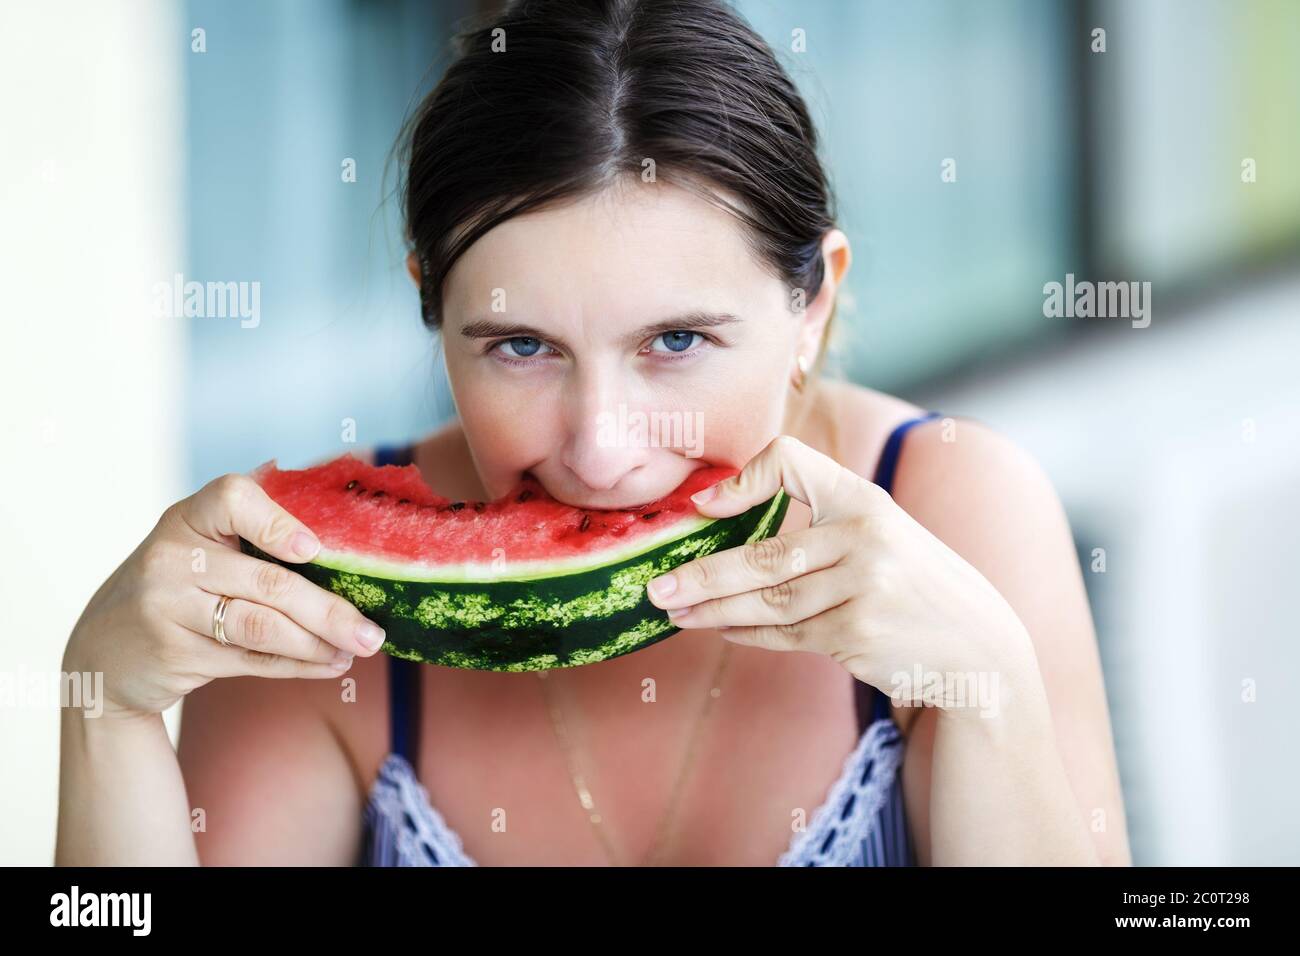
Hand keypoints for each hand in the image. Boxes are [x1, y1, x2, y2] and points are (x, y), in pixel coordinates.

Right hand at [64, 472, 388, 719]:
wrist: (103, 650)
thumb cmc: (180, 584)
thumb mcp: (200, 544)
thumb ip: (254, 531)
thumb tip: (349, 524)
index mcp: (188, 517)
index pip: (233, 500)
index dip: (277, 522)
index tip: (314, 548)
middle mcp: (173, 558)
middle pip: (269, 583)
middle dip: (330, 610)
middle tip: (373, 631)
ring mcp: (169, 608)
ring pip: (263, 628)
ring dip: (318, 643)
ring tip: (358, 648)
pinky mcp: (175, 654)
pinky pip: (251, 661)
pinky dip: (297, 665)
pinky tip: (329, 664)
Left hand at [644, 436, 1035, 712]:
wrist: (978, 649)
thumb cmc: (913, 585)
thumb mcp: (881, 534)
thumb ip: (822, 524)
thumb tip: (726, 522)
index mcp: (863, 499)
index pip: (793, 461)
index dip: (745, 479)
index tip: (705, 506)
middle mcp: (864, 536)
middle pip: (762, 555)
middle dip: (700, 573)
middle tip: (654, 585)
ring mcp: (861, 588)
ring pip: (766, 601)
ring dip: (711, 609)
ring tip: (672, 610)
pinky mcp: (856, 634)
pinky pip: (785, 633)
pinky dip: (746, 633)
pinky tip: (719, 627)